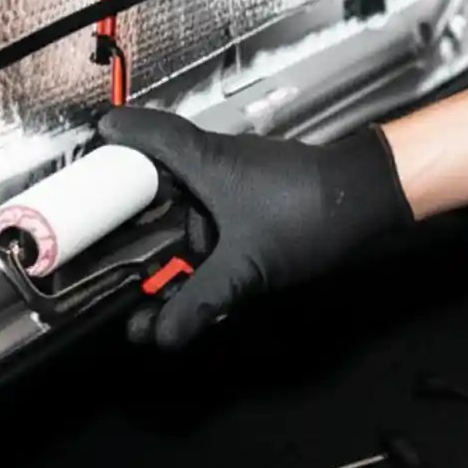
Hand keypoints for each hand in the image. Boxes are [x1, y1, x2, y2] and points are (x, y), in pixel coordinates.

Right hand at [98, 107, 413, 347]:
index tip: (95, 143)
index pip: (149, 134)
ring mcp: (240, 180)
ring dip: (175, 238)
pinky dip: (205, 243)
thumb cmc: (311, 211)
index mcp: (204, 162)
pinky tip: (204, 277)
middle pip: (161, 176)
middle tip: (113, 238)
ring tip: (159, 280)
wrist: (372, 199)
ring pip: (191, 203)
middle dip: (137, 212)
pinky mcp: (260, 198)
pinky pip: (218, 216)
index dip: (119, 135)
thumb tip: (162, 333)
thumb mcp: (246, 266)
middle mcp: (218, 164)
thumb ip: (199, 302)